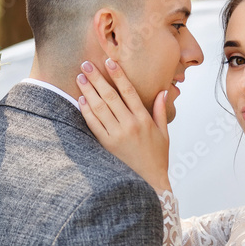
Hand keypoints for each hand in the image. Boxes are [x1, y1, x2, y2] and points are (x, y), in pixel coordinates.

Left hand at [76, 58, 171, 192]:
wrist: (149, 183)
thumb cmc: (157, 158)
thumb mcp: (164, 134)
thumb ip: (161, 111)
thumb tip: (163, 91)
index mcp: (144, 120)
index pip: (129, 91)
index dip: (118, 75)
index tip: (109, 62)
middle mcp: (130, 125)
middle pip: (110, 96)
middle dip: (97, 78)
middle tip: (86, 64)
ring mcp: (117, 135)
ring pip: (100, 108)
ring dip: (88, 91)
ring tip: (80, 78)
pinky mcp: (107, 146)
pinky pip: (94, 125)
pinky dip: (86, 111)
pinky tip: (81, 100)